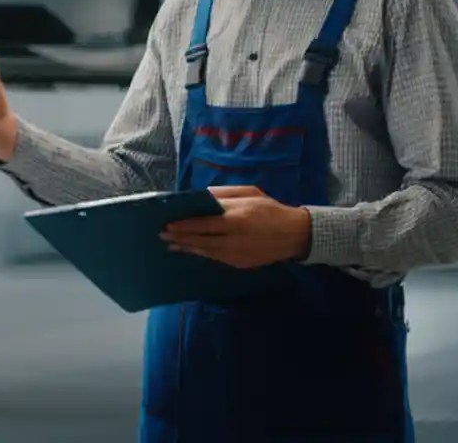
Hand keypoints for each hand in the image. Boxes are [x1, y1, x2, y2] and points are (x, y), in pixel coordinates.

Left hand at [159, 186, 311, 268]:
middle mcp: (234, 239)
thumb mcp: (250, 193)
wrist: (295, 235)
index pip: (203, 224)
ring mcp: (237, 254)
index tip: (168, 224)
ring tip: (172, 245)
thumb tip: (202, 196)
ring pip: (206, 252)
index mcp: (237, 218)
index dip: (184, 225)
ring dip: (188, 248)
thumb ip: (225, 194)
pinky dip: (202, 254)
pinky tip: (192, 250)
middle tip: (163, 236)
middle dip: (180, 238)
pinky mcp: (240, 264)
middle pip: (200, 240)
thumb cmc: (271, 209)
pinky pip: (216, 259)